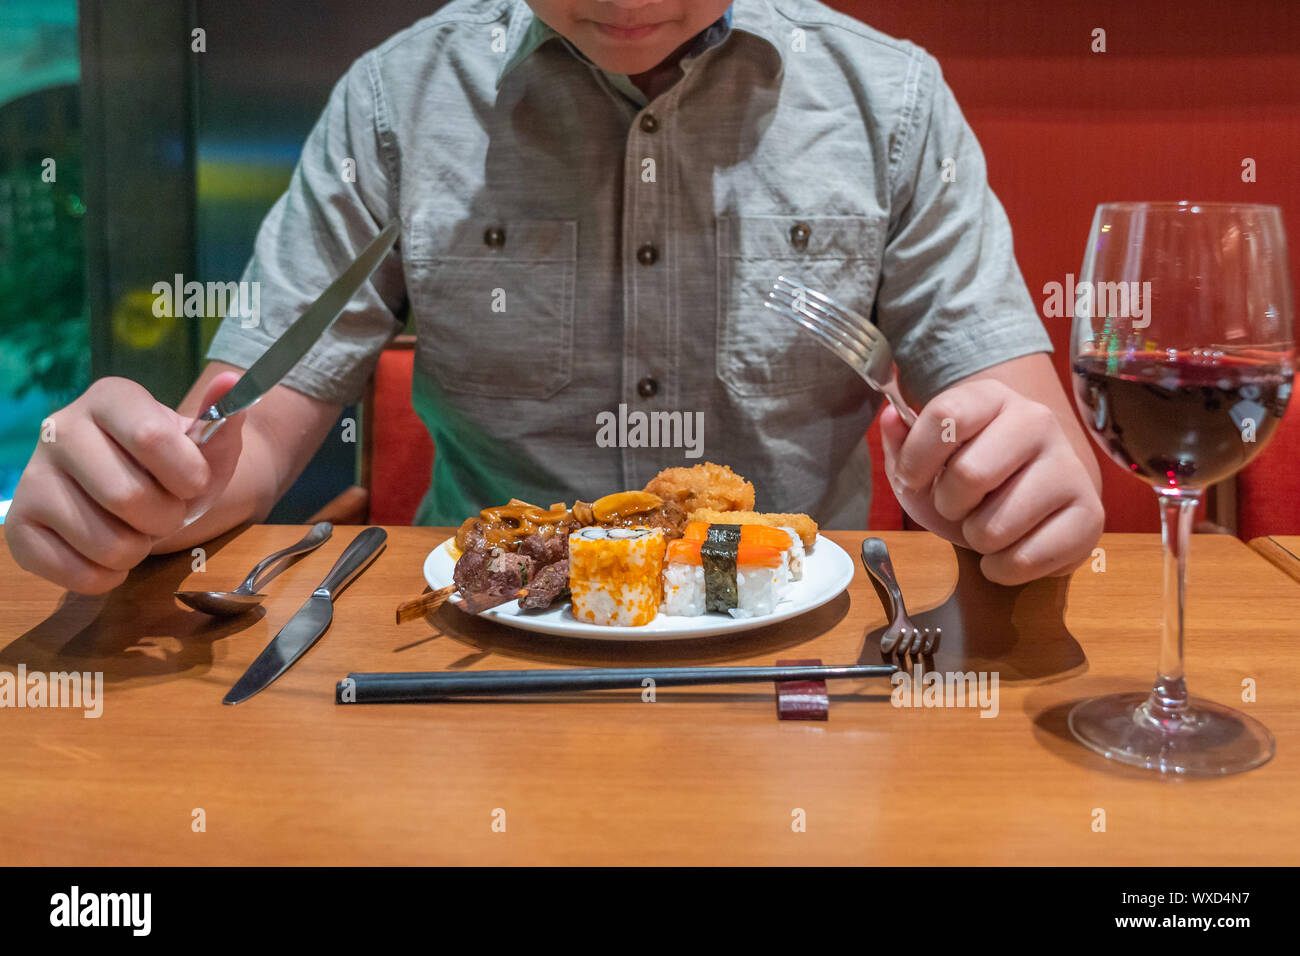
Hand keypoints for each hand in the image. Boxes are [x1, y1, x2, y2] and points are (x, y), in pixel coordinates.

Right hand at [6, 372, 245, 593]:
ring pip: (105, 542)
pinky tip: (110, 554)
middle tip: (166, 511)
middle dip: (167, 518)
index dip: (187, 475)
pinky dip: (109, 576)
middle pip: (127, 496)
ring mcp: (31, 477)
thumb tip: (231, 380)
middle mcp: (60, 428)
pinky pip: (75, 572)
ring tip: (138, 529)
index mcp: (110, 398)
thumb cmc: (177, 467)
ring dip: (140, 549)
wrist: (144, 495)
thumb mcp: (209, 447)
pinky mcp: (18, 526)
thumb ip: (224, 419)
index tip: (194, 482)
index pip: (149, 437)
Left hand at [879, 379, 1103, 584]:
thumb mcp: (925, 461)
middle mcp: (1037, 421)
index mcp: (991, 397)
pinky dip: (1002, 568)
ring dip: (976, 539)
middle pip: (970, 474)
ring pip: (996, 526)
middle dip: (948, 504)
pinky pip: (1026, 559)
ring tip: (986, 525)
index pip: (945, 416)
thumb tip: (890, 418)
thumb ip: (902, 443)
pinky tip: (1010, 549)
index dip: (916, 459)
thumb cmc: (971, 480)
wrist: (1033, 503)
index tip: (914, 479)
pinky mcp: (1090, 515)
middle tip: (958, 505)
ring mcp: (1069, 466)